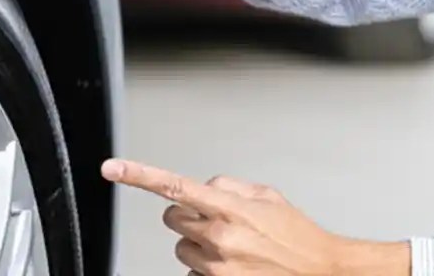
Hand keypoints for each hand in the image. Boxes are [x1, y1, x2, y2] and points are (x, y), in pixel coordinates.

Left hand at [100, 158, 410, 275]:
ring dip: (199, 244)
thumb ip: (229, 186)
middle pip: (172, 218)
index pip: (174, 186)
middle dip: (188, 216)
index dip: (139, 175)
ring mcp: (217, 267)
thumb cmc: (298, 237)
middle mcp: (220, 238)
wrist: (320, 272)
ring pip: (182, 248)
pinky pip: (193, 273)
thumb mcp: (267, 196)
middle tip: (216, 220)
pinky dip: (208, 268)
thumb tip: (204, 187)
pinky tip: (235, 265)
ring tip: (233, 247)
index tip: (112, 168)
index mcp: (231, 208)